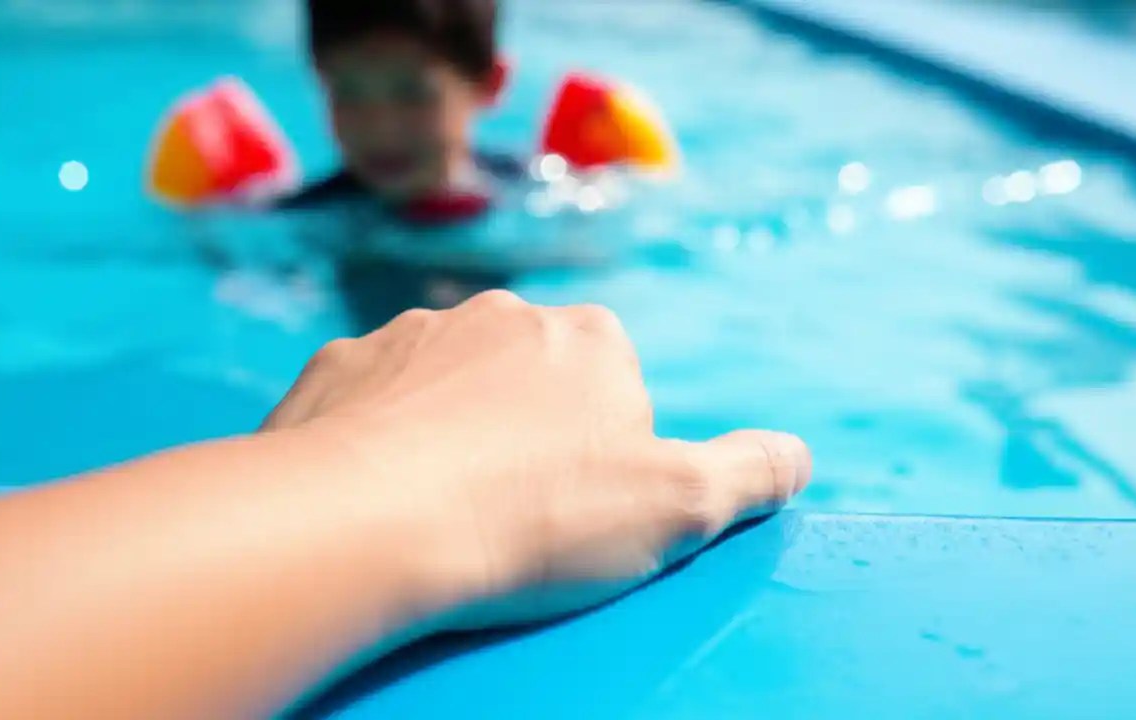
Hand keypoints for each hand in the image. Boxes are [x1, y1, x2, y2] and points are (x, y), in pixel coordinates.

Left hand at [263, 290, 811, 628]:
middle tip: (507, 515)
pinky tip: (376, 492)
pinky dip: (377, 437)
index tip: (575, 511)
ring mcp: (412, 333)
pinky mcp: (339, 365)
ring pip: (446, 387)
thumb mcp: (678, 508)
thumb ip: (749, 473)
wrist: (365, 521)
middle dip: (524, 438)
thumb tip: (797, 455)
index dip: (603, 458)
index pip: (616, 389)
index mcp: (592, 339)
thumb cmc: (534, 517)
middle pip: (529, 382)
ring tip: (438, 509)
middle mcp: (503, 314)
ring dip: (448, 434)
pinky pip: (372, 399)